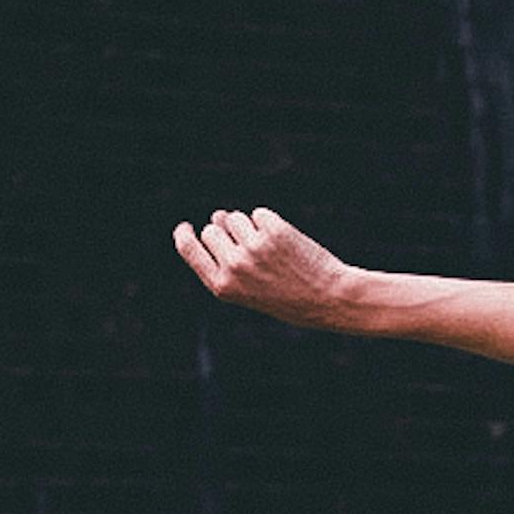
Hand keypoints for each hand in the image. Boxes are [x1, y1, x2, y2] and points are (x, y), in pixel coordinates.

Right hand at [173, 206, 368, 327]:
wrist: (329, 298)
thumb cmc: (289, 298)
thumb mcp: (250, 290)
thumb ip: (227, 259)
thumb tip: (217, 217)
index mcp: (223, 286)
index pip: (187, 249)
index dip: (184, 234)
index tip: (186, 227)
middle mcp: (234, 266)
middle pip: (212, 228)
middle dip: (226, 231)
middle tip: (252, 251)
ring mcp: (253, 247)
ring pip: (235, 217)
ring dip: (248, 226)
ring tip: (272, 250)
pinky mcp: (273, 231)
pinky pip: (259, 214)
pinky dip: (270, 223)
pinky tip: (286, 244)